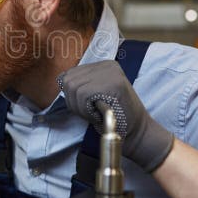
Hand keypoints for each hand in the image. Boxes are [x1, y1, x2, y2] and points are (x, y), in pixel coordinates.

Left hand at [58, 60, 173, 172]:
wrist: (137, 132)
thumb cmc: (112, 117)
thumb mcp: (93, 96)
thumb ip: (80, 84)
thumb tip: (60, 79)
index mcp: (102, 65)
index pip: (69, 74)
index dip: (71, 95)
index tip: (87, 106)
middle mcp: (107, 65)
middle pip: (69, 80)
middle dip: (74, 102)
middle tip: (91, 112)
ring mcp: (111, 72)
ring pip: (73, 87)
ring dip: (80, 107)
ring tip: (96, 113)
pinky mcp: (114, 83)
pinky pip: (83, 94)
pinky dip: (86, 110)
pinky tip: (99, 114)